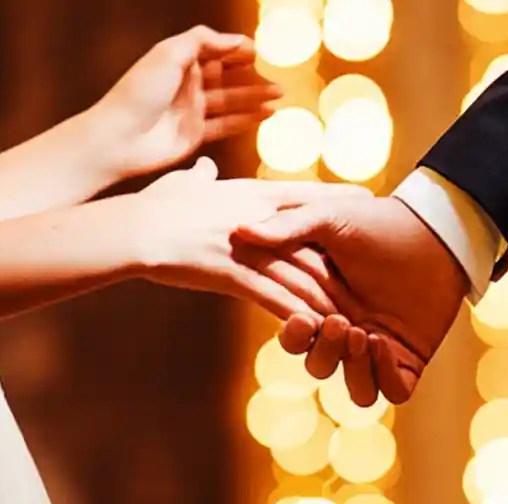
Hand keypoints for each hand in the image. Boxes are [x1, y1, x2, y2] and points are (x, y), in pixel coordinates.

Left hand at [88, 26, 280, 180]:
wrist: (119, 137)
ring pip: (231, 101)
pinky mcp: (195, 135)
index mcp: (179, 60)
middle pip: (226, 76)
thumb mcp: (168, 53)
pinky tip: (266, 115)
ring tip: (279, 95)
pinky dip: (247, 120)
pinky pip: (226, 125)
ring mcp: (192, 110)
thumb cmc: (139, 92)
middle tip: (277, 75)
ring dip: (255, 97)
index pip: (214, 50)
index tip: (260, 51)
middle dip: (251, 74)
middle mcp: (188, 84)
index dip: (237, 49)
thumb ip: (201, 41)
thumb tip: (234, 40)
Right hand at [136, 159, 368, 319]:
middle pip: (316, 244)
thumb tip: (204, 168)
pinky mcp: (233, 274)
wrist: (132, 229)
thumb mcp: (182, 184)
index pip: (308, 195)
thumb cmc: (153, 206)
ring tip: (354, 322)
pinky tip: (319, 330)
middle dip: (346, 269)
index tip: (369, 202)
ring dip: (330, 302)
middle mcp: (259, 218)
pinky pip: (274, 297)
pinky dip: (299, 315)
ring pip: (302, 275)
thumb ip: (200, 177)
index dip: (340, 200)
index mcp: (252, 193)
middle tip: (375, 286)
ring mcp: (248, 247)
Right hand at [233, 197, 469, 405]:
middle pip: (319, 366)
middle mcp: (348, 333)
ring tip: (363, 334)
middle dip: (325, 350)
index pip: (296, 339)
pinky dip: (382, 375)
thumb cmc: (381, 224)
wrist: (436, 232)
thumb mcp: (330, 218)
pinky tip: (384, 342)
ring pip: (353, 387)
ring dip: (351, 368)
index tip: (299, 317)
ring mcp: (379, 350)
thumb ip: (287, 227)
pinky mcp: (408, 360)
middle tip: (340, 321)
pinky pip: (389, 390)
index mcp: (323, 307)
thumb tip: (240, 231)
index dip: (294, 337)